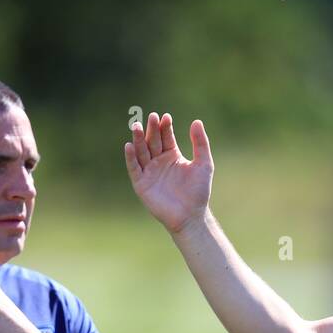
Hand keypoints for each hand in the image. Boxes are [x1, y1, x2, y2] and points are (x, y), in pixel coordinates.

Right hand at [124, 111, 212, 233]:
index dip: (165, 127)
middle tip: (152, 117)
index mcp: (172, 155)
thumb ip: (201, 143)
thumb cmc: (198, 191)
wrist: (191, 215)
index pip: (166, 137)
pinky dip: (130, 157)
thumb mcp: (203, 164)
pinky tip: (129, 146)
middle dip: (151, 130)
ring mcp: (149, 172)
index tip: (165, 117)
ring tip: (136, 126)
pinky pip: (134, 168)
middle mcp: (159, 161)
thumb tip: (196, 121)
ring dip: (138, 139)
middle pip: (152, 141)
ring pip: (141, 152)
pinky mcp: (141, 184)